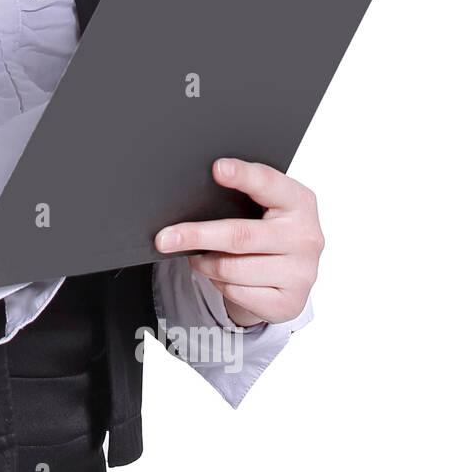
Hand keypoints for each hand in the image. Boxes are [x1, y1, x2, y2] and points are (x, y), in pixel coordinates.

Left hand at [154, 158, 323, 327]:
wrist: (288, 278)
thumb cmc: (266, 233)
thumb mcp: (261, 209)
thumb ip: (240, 199)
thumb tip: (188, 199)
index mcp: (300, 202)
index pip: (268, 184)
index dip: (242, 176)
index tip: (218, 168)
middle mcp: (306, 237)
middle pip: (239, 235)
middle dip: (196, 235)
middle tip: (165, 237)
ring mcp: (301, 272)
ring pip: (231, 268)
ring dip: (205, 263)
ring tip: (200, 256)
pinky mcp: (288, 303)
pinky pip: (235, 292)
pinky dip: (218, 284)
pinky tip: (222, 276)